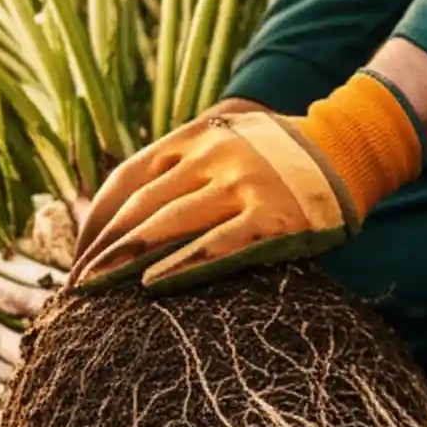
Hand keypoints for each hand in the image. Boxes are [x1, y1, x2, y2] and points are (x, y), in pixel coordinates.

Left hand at [70, 73, 422, 292]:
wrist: (350, 149)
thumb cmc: (277, 157)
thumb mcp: (224, 138)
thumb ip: (181, 164)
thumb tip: (123, 216)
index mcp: (194, 135)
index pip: (126, 178)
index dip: (95, 220)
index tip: (78, 256)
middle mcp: (213, 153)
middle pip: (138, 206)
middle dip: (101, 249)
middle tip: (77, 287)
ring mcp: (244, 183)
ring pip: (168, 224)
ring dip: (124, 261)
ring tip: (97, 291)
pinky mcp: (274, 217)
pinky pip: (217, 246)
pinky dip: (180, 266)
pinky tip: (151, 287)